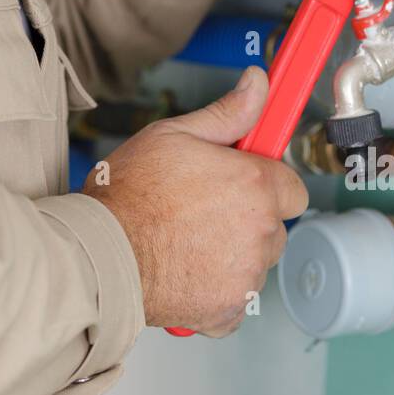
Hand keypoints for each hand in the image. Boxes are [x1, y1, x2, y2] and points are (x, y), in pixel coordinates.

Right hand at [82, 67, 307, 336]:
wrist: (99, 253)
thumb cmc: (129, 194)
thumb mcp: (173, 134)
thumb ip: (227, 113)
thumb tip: (257, 84)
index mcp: (254, 185)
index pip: (293, 188)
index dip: (266, 184)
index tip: (243, 182)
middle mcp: (260, 233)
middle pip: (274, 228)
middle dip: (248, 220)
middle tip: (202, 210)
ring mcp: (246, 276)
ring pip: (255, 264)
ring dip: (232, 256)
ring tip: (186, 240)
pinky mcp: (228, 311)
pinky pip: (235, 300)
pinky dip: (216, 291)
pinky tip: (185, 270)